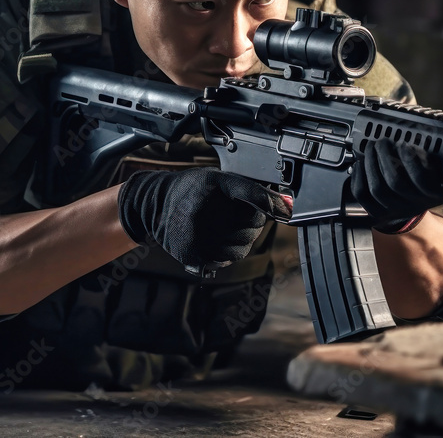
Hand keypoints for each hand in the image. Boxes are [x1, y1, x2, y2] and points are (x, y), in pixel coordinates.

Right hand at [117, 168, 290, 267]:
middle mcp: (205, 210)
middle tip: (237, 214)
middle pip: (253, 224)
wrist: (153, 204)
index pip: (251, 193)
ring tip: (224, 227)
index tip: (289, 211)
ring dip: (242, 241)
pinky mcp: (193, 255)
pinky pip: (225, 262)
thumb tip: (288, 206)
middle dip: (253, 221)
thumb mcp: (219, 180)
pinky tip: (214, 241)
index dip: (273, 204)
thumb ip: (251, 191)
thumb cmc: (192, 190)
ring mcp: (198, 236)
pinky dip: (226, 255)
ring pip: (242, 248)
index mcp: (214, 184)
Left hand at [350, 138, 442, 231]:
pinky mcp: (377, 212)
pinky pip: (361, 194)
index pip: (419, 178)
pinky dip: (357, 175)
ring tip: (371, 148)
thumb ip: (423, 157)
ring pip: (376, 188)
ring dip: (370, 162)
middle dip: (384, 155)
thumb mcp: (432, 169)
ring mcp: (394, 211)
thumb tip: (404, 144)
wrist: (412, 205)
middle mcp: (413, 205)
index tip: (402, 144)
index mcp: (432, 193)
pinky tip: (360, 163)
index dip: (408, 158)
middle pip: (394, 182)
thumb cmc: (422, 180)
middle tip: (382, 142)